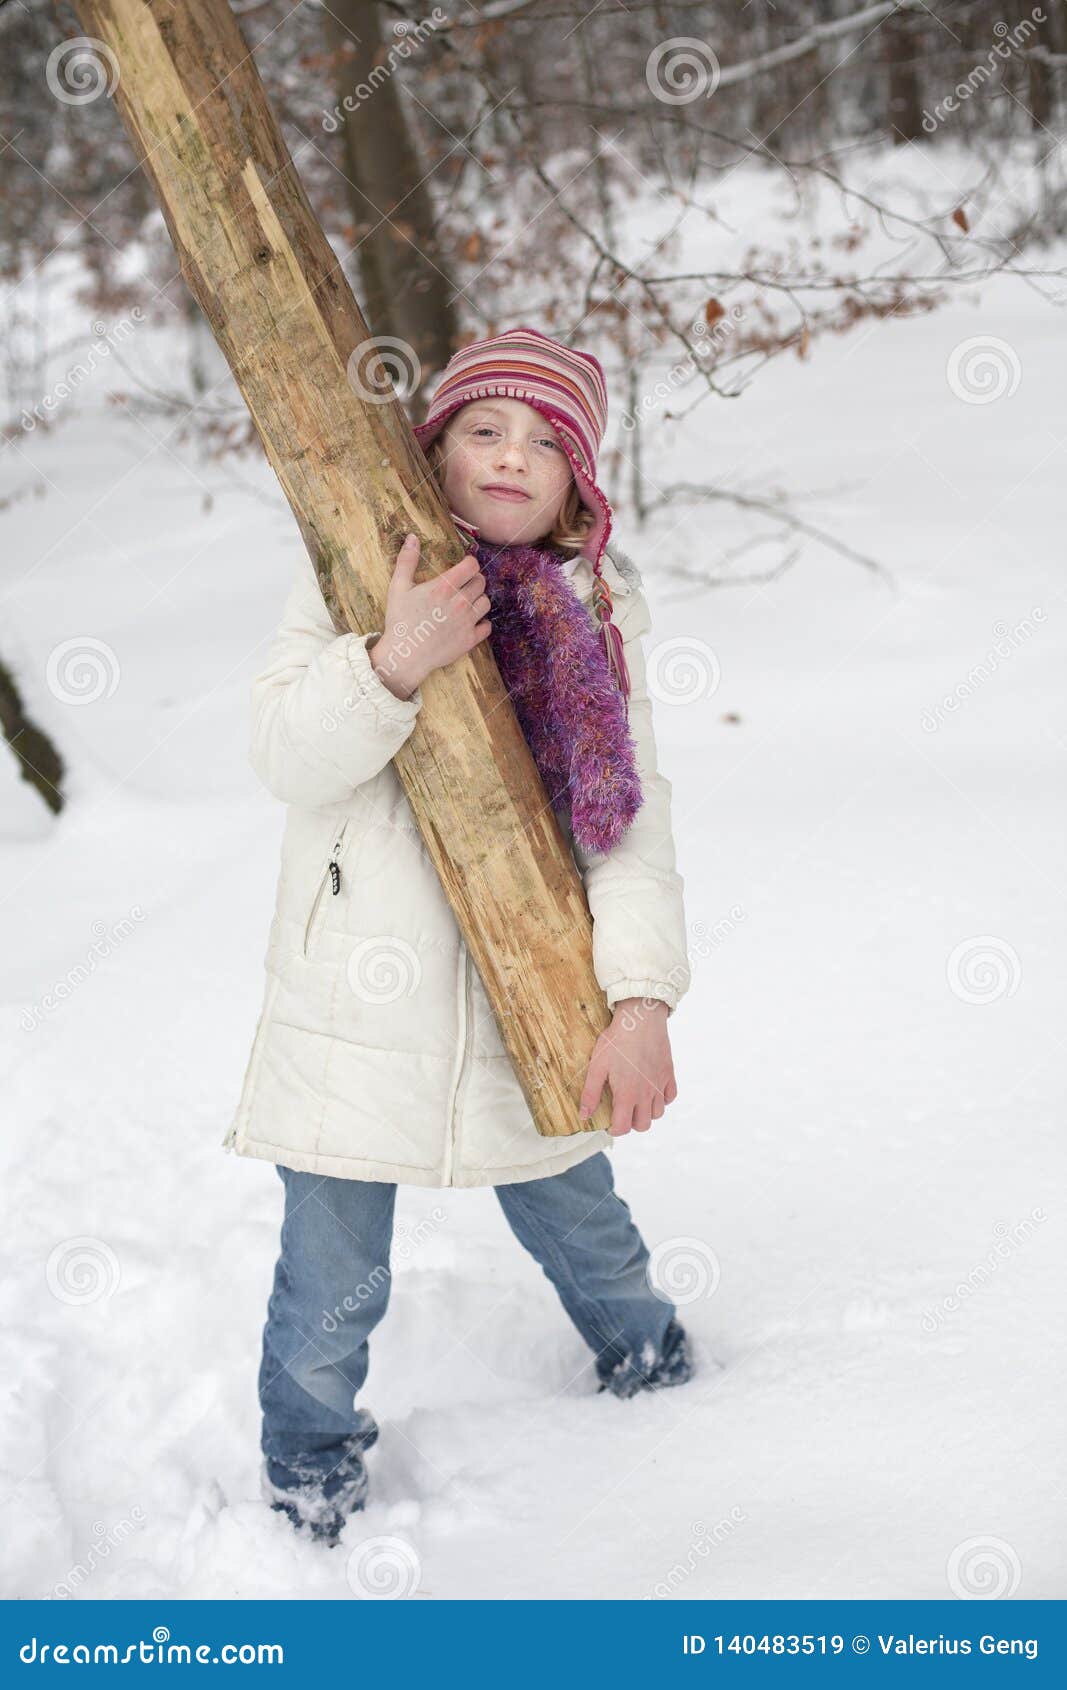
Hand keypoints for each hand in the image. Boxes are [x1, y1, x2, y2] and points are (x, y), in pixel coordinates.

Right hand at [369, 532, 492, 699]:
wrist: (404, 655)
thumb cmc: (399, 621)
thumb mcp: (398, 587)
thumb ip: (407, 560)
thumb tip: (412, 537)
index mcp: (444, 587)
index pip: (472, 566)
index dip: (469, 564)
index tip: (464, 567)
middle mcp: (460, 602)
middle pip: (481, 582)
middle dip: (474, 580)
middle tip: (463, 585)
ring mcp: (467, 622)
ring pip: (486, 602)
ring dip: (478, 600)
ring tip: (466, 602)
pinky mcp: (470, 640)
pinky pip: (487, 626)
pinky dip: (482, 623)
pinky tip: (470, 622)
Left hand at [578, 998, 676, 1135]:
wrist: (641, 1018)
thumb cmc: (616, 1041)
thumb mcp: (597, 1066)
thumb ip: (590, 1094)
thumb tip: (584, 1116)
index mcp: (627, 1094)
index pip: (623, 1128)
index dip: (614, 1130)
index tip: (609, 1124)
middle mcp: (646, 1094)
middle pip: (643, 1125)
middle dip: (631, 1124)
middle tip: (621, 1112)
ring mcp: (659, 1084)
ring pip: (658, 1113)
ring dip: (646, 1113)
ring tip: (635, 1101)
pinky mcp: (669, 1073)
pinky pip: (670, 1096)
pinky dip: (662, 1099)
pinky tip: (651, 1090)